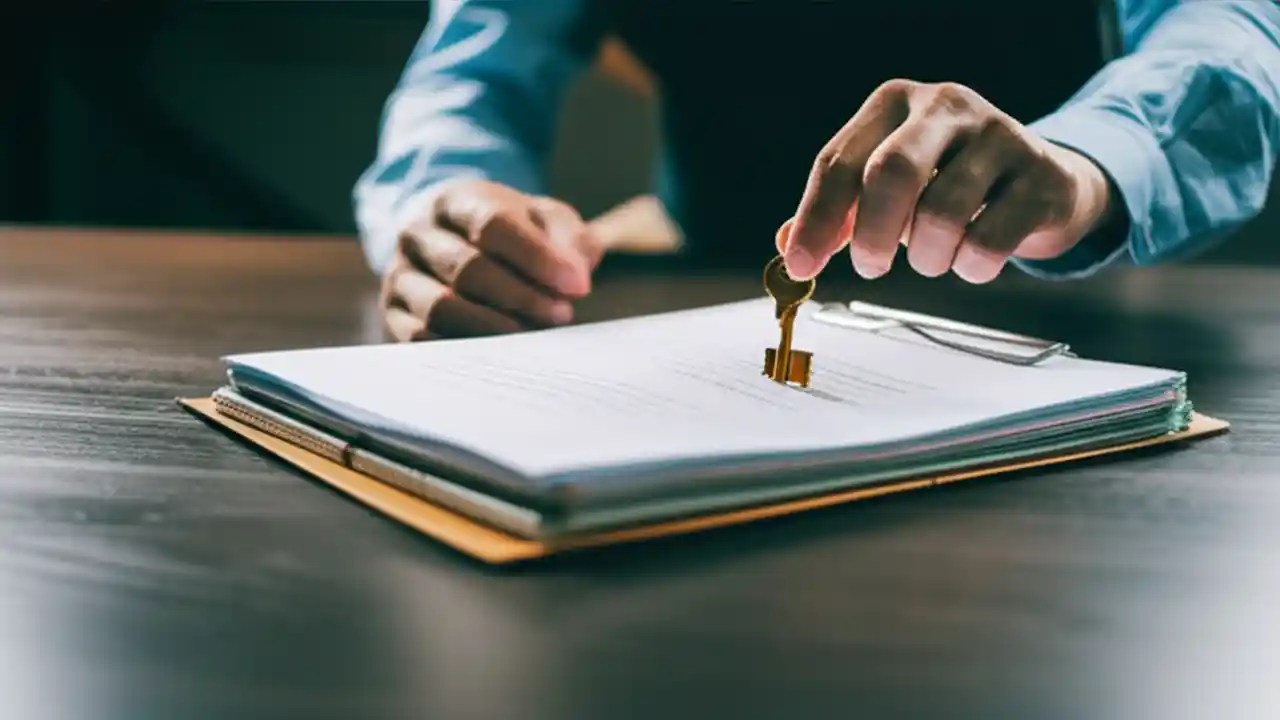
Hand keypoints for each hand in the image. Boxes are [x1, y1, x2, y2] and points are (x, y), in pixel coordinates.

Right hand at [381, 180, 601, 340]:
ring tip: (535, 333)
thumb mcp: (546, 221)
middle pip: (468, 269)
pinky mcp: (394, 314)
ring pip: (441, 308)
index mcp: (456, 200)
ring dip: (496, 328)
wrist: (458, 241)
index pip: (493, 225)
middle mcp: (418, 233)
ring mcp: (400, 274)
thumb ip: (569, 240)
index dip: (538, 259)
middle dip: (523, 298)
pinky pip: (423, 339)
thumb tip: (575, 278)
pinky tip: (502, 352)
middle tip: (561, 314)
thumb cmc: (512, 233)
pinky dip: (466, 350)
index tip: (577, 285)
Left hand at [778, 79, 1115, 282]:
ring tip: (933, 256)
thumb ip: (839, 213)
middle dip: (872, 235)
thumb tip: (786, 246)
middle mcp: (946, 105)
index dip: (816, 218)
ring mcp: (1000, 133)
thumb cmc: (951, 184)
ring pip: (941, 214)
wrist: (1044, 181)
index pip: (839, 161)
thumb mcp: (889, 187)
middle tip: (870, 267)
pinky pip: (988, 240)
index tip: (801, 265)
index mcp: (895, 103)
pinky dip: (970, 267)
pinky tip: (972, 258)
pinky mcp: (1041, 173)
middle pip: (892, 172)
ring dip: (927, 257)